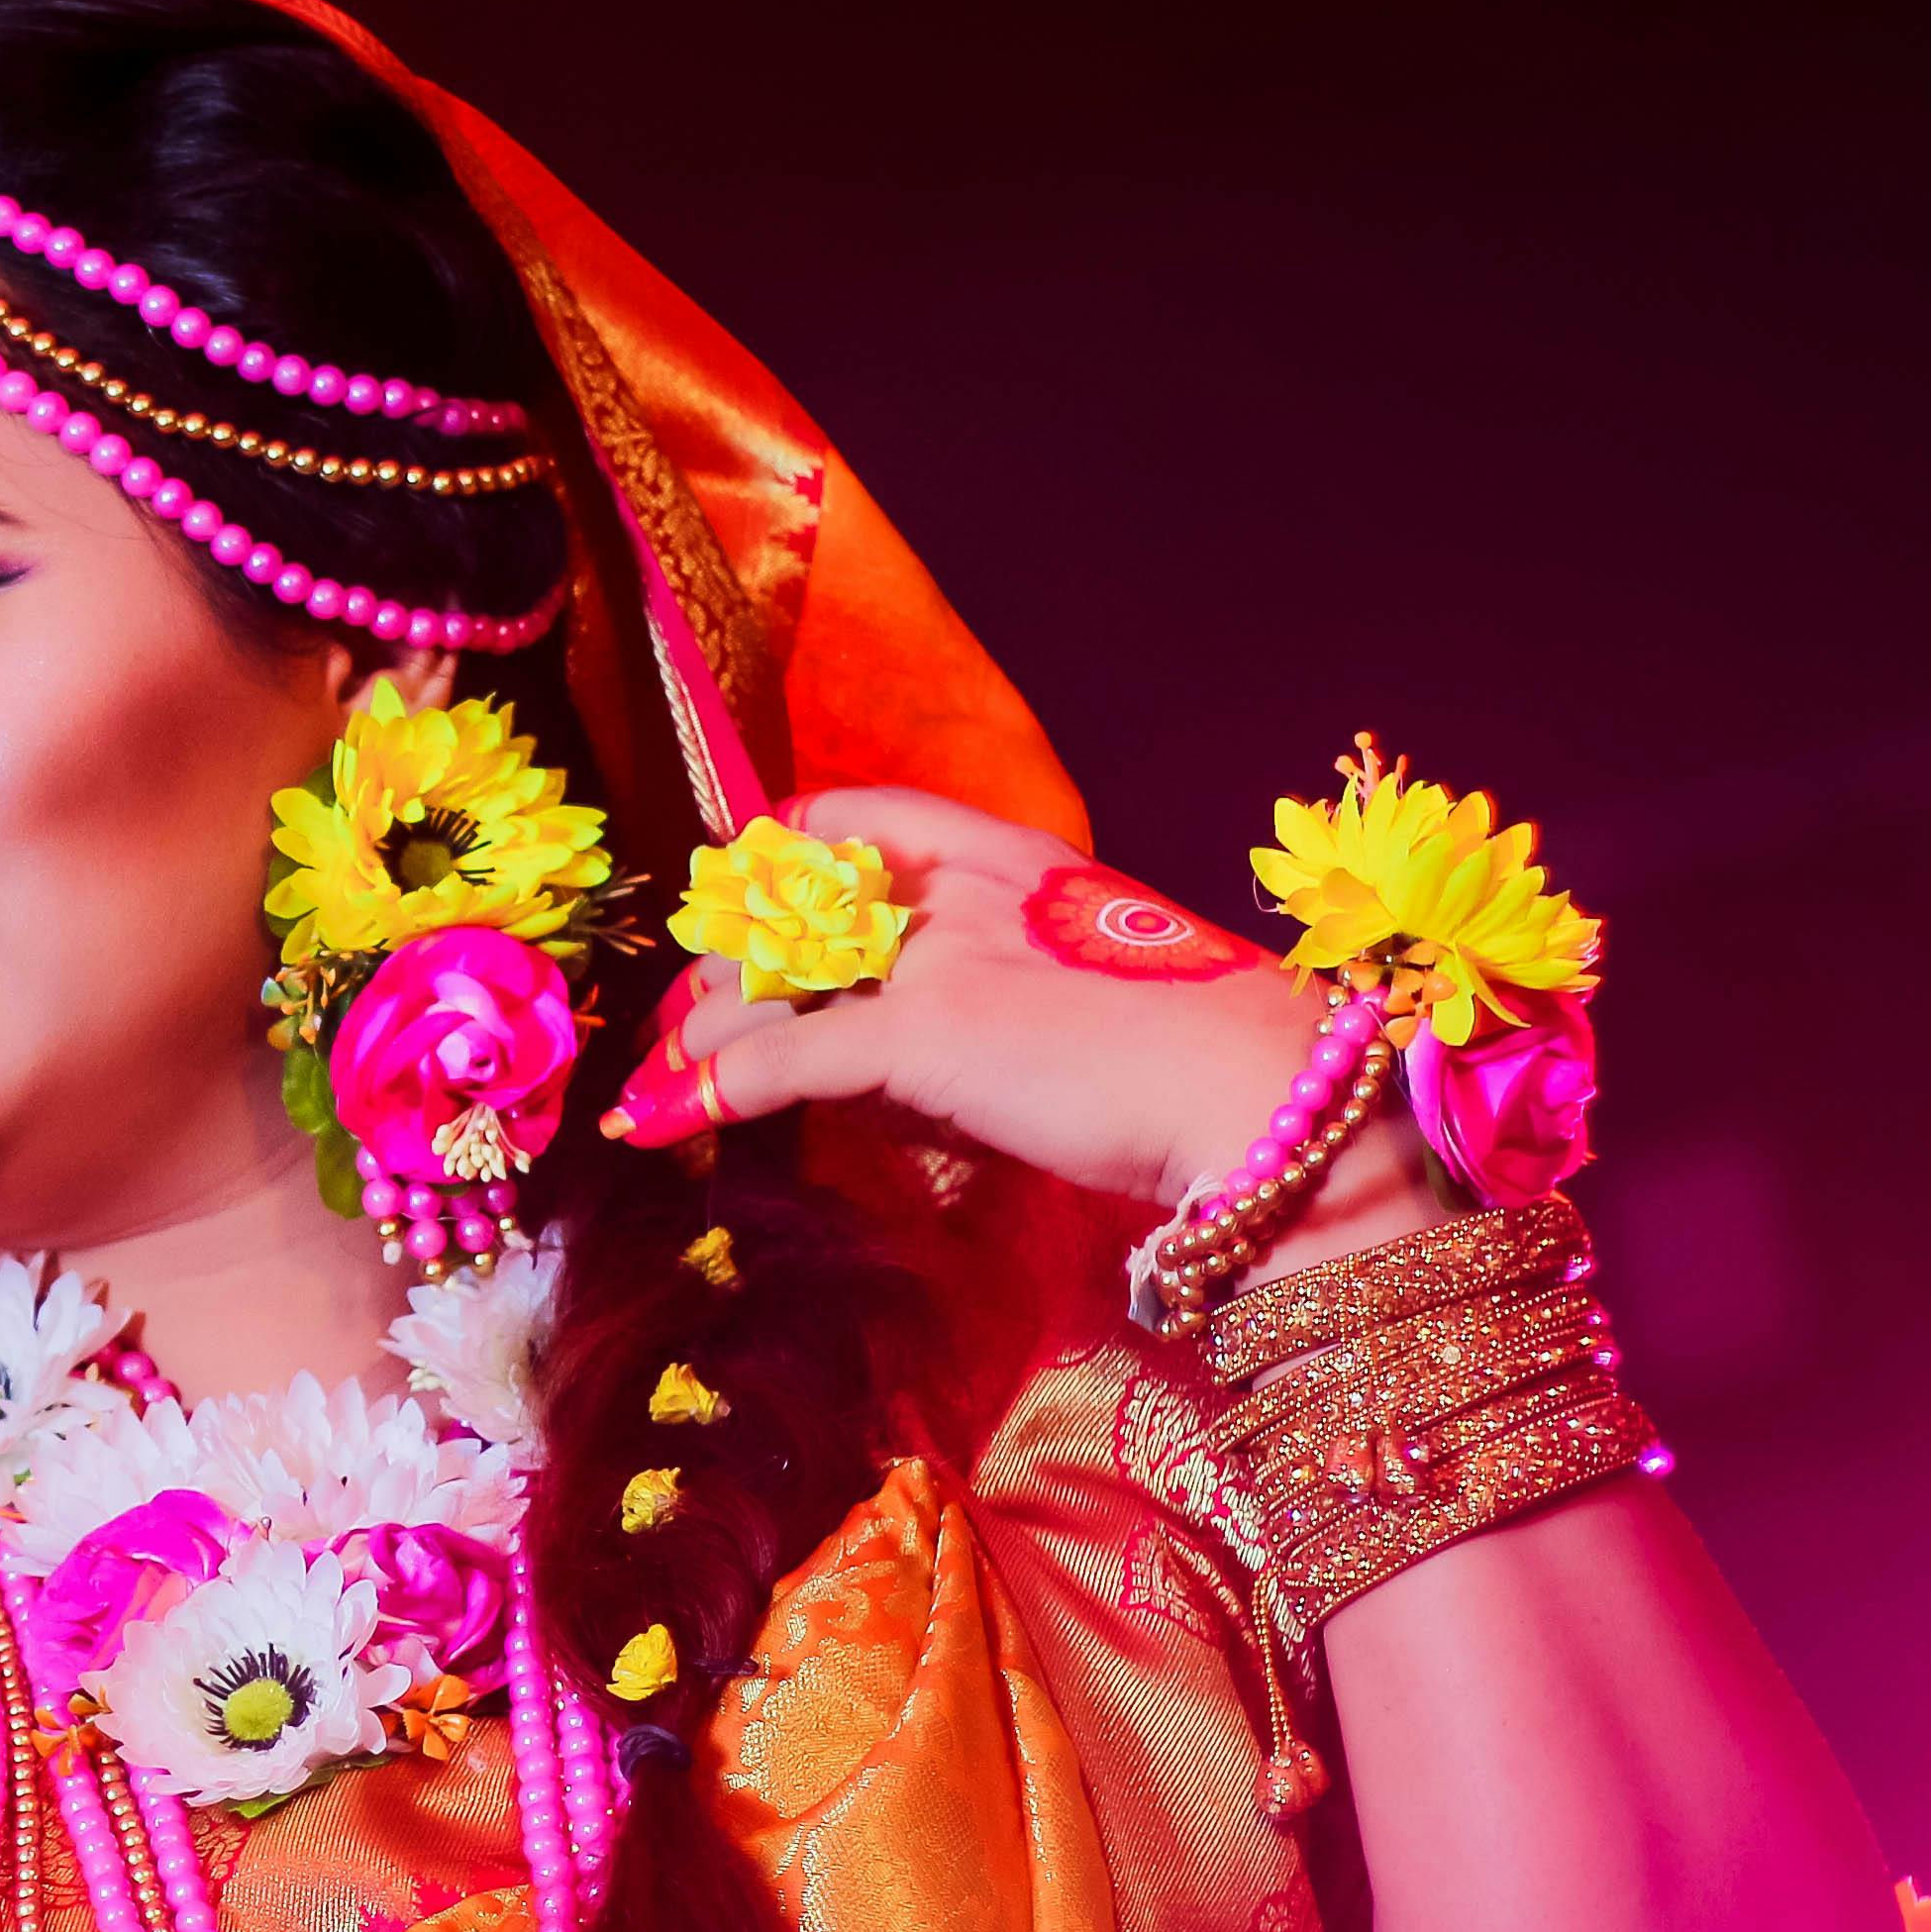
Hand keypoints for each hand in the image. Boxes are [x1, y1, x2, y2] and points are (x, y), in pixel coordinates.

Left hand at [600, 788, 1439, 1253]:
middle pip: (794, 901)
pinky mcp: (923, 1038)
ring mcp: (939, 957)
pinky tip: (675, 1116)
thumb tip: (931, 1035)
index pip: (858, 815)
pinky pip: (783, 1059)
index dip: (787, 856)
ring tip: (671, 1070)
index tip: (752, 902)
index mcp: (1014, 856)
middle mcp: (964, 886)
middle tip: (689, 1006)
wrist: (1260, 1093)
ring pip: (773, 978)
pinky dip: (719, 1089)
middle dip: (730, 956)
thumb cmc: (1202, 1053)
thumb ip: (1008, 977)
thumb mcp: (1096, 976)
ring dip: (709, 1025)